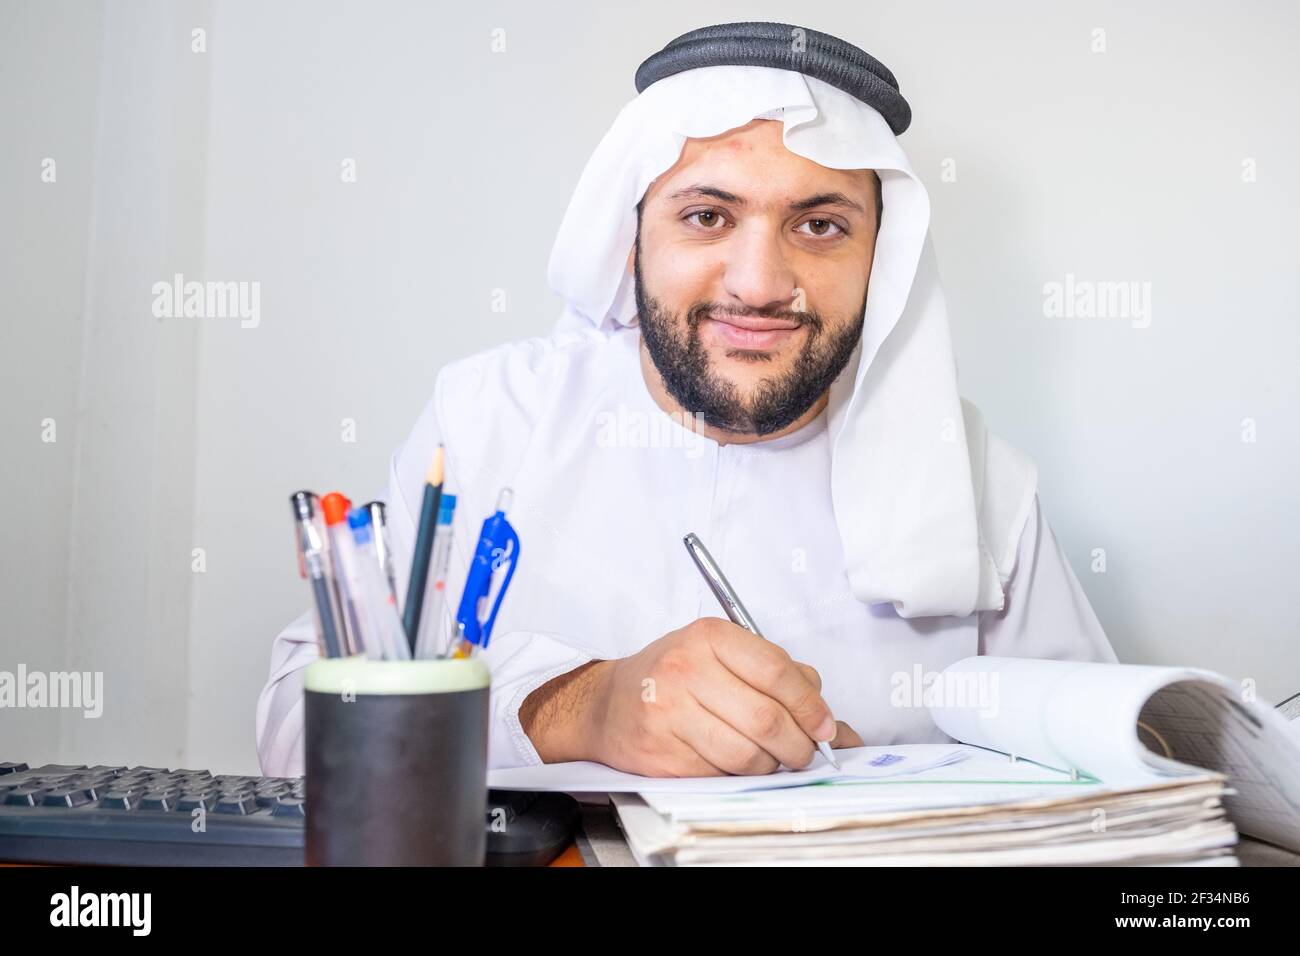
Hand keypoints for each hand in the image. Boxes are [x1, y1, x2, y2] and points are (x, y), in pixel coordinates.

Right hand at [554, 617, 839, 775]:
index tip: (825, 726)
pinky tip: (738, 764)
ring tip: (773, 759)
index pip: (777, 672)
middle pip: (766, 718)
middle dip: (799, 745)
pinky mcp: (662, 754)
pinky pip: (720, 775)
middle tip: (805, 752)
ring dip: (772, 765)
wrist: (608, 703)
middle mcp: (686, 670)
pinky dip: (740, 777)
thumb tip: (833, 722)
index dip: (810, 705)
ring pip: (746, 754)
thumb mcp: (722, 654)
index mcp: (709, 637)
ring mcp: (670, 713)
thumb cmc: (673, 675)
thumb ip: (778, 676)